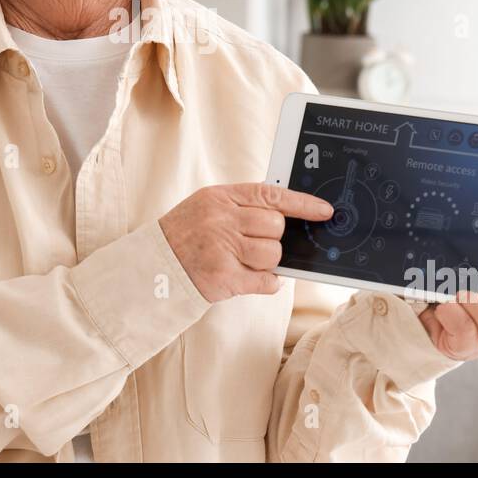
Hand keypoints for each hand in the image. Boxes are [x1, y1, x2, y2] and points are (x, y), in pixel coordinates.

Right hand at [160, 182, 334, 302]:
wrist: (153, 267)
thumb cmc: (185, 234)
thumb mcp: (207, 206)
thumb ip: (242, 205)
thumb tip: (285, 214)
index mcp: (219, 197)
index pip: (271, 195)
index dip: (302, 204)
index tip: (324, 211)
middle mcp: (221, 220)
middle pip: (276, 226)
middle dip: (274, 238)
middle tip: (253, 243)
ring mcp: (222, 249)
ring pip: (273, 254)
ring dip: (267, 261)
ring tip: (243, 261)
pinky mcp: (224, 278)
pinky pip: (267, 281)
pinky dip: (267, 282)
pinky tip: (249, 277)